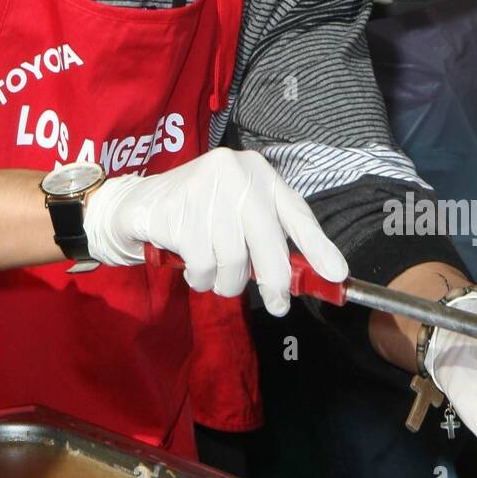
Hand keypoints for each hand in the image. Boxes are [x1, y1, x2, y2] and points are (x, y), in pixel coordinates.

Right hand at [83, 148, 347, 316]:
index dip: (318, 246)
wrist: (139, 204)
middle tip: (277, 305)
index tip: (337, 274)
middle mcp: (235, 174)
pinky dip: (199, 276)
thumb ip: (268, 237)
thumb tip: (307, 275)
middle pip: (268, 242)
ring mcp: (204, 190)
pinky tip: (190, 263)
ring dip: (224, 281)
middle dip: (274, 281)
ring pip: (233, 261)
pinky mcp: (178, 211)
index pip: (295, 211)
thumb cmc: (200, 214)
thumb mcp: (238, 214)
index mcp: (257, 172)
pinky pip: (203, 265)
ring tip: (211, 271)